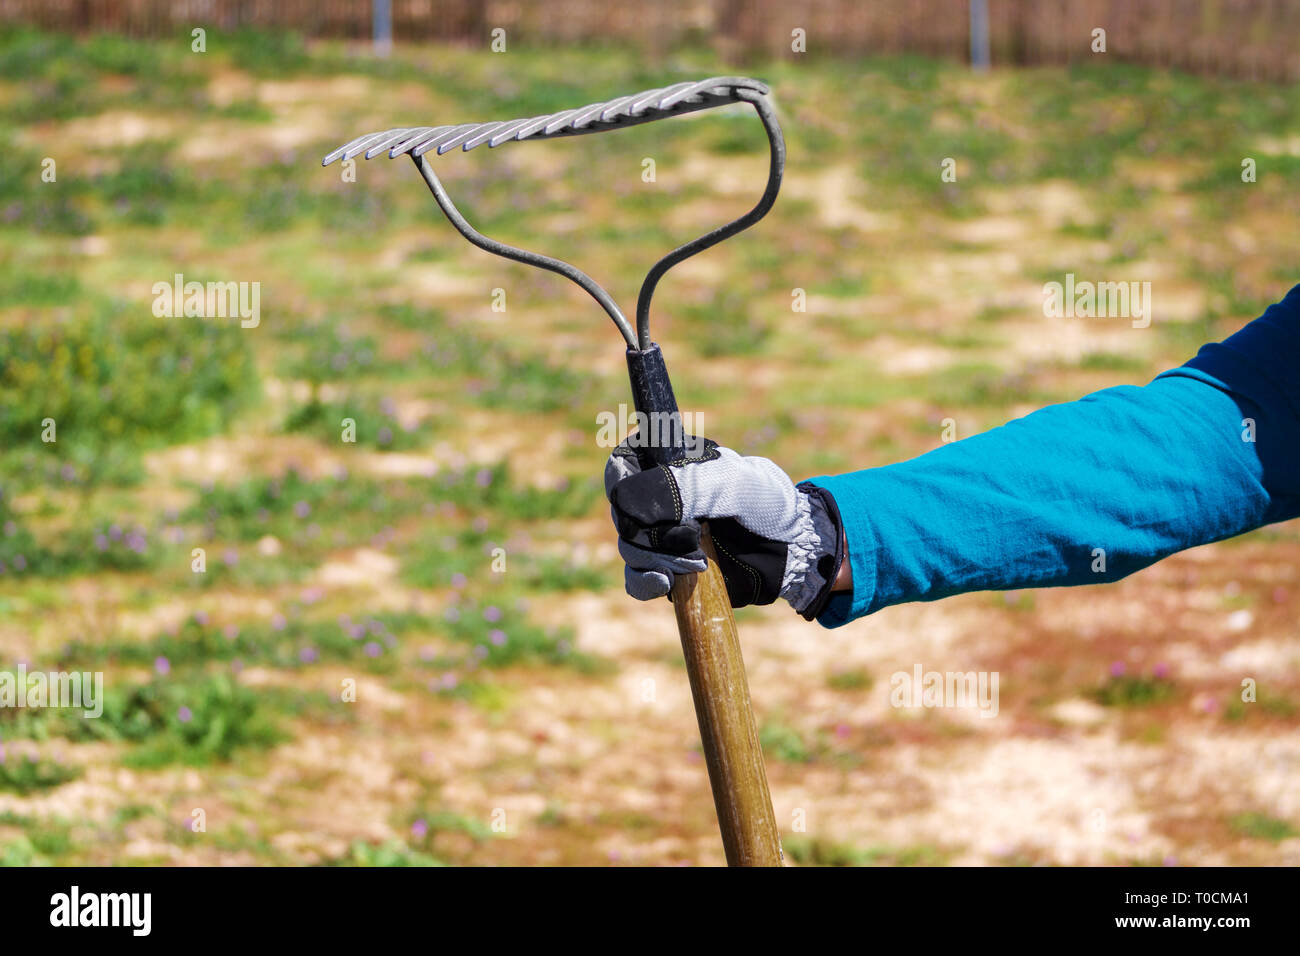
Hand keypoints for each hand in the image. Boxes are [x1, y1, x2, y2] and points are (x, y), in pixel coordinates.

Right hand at [603, 437, 844, 617]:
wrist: (793, 553)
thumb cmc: (769, 506)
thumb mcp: (734, 485)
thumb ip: (684, 486)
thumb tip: (627, 502)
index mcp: (673, 465)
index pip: (624, 462)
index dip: (621, 478)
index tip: (636, 497)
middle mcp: (662, 500)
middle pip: (623, 512)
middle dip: (649, 529)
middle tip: (688, 535)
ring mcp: (664, 536)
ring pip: (630, 547)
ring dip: (656, 557)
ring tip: (697, 561)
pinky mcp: (670, 569)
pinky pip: (637, 579)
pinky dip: (645, 583)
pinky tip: (666, 583)